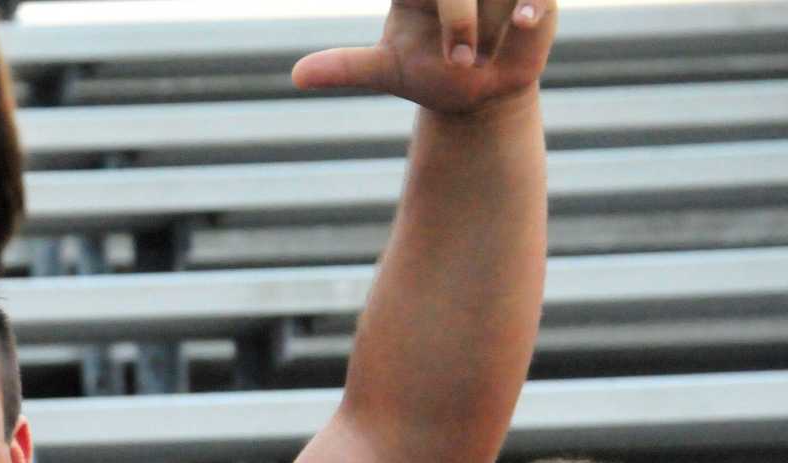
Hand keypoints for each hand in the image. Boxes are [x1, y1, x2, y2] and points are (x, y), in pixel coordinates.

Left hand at [293, 0, 554, 114]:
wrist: (480, 88)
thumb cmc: (429, 72)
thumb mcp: (387, 71)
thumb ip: (346, 67)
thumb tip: (297, 76)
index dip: (441, 15)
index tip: (442, 52)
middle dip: (457, 17)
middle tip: (460, 64)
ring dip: (498, 12)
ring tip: (507, 33)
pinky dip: (532, 4)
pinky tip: (524, 19)